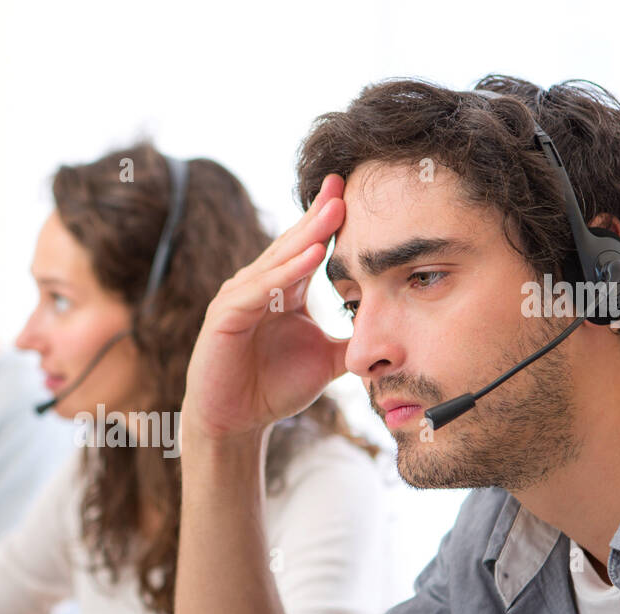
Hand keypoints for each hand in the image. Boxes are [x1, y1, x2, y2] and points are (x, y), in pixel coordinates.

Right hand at [181, 173, 349, 442]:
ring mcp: (238, 298)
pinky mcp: (225, 317)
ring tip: (333, 213)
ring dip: (306, 237)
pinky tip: (310, 258)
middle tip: (345, 186)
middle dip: (319, 216)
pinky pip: (258, 290)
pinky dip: (283, 273)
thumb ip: (353, 340)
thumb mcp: (327, 359)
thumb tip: (394, 332)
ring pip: (276, 262)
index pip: (308, 247)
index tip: (355, 192)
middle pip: (293, 244)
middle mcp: (258, 286)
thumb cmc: (273, 388)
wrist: (236, 422)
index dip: (329, 221)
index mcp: (282, 289)